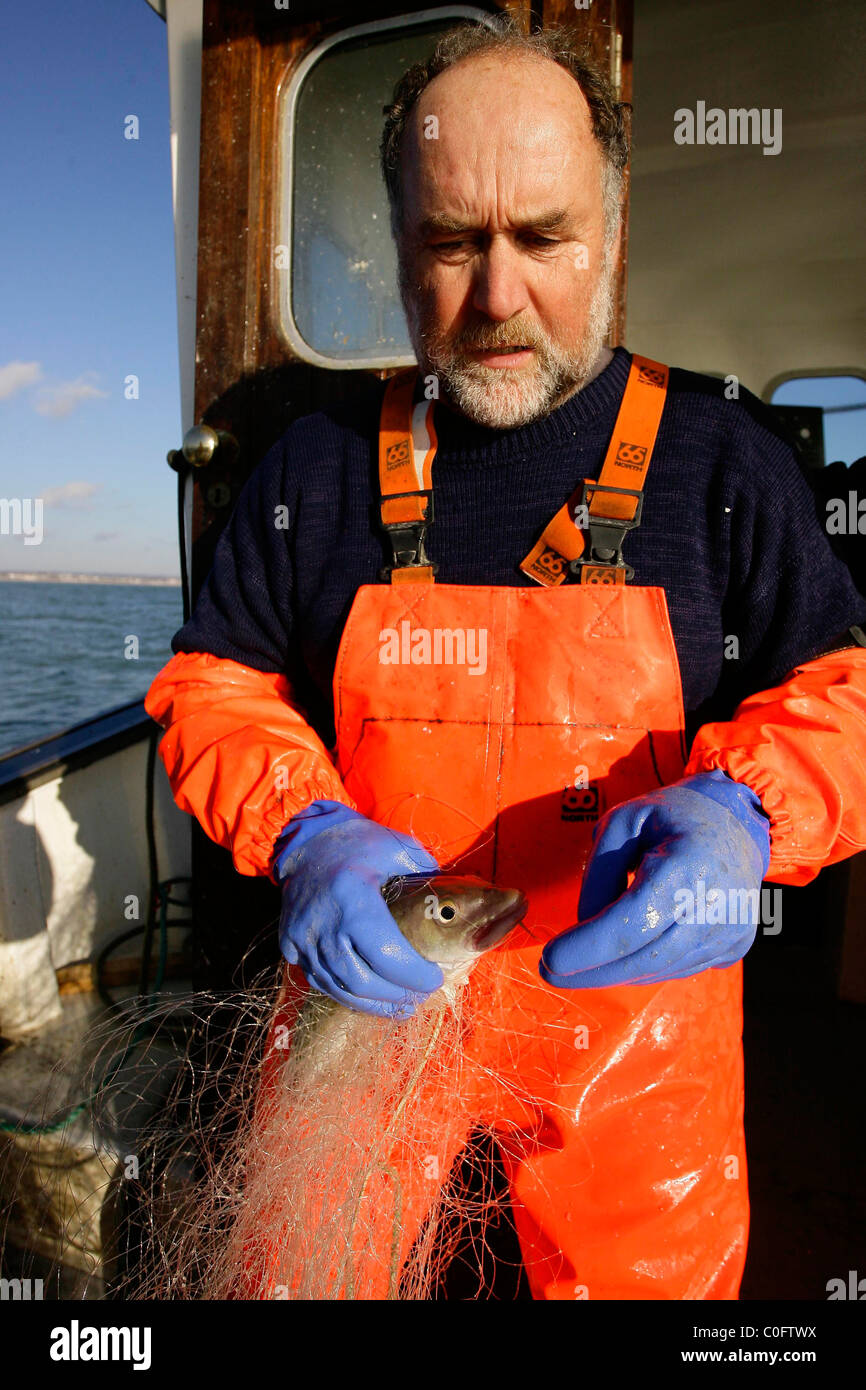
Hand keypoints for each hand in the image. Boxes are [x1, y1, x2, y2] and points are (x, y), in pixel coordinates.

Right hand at [272, 800, 442, 1016]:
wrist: (304, 840)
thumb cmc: (355, 843)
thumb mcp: (396, 847)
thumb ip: (425, 872)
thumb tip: (451, 900)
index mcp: (353, 900)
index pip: (386, 955)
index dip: (413, 975)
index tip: (436, 978)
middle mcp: (323, 925)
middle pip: (361, 981)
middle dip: (395, 996)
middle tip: (419, 997)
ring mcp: (301, 938)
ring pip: (338, 987)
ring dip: (372, 1004)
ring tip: (399, 1007)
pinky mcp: (289, 944)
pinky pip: (318, 979)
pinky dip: (345, 992)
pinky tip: (367, 997)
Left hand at [540, 771, 770, 987]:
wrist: (737, 820)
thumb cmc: (673, 815)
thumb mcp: (623, 822)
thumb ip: (600, 873)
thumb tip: (585, 926)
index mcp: (689, 866)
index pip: (633, 923)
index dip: (589, 948)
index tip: (550, 960)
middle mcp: (719, 906)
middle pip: (646, 958)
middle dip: (593, 972)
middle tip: (551, 972)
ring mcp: (732, 931)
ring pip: (661, 969)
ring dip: (615, 973)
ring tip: (581, 963)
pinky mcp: (736, 944)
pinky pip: (679, 967)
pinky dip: (644, 967)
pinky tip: (622, 955)